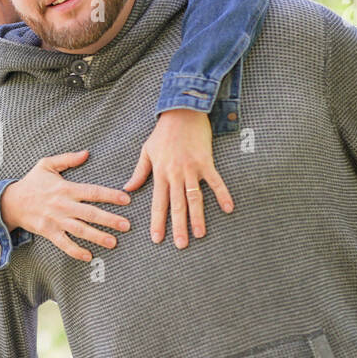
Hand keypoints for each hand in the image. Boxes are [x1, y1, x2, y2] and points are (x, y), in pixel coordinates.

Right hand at [0, 150, 131, 261]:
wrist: (10, 202)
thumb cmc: (32, 182)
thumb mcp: (46, 164)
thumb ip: (67, 159)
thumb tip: (87, 153)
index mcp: (66, 188)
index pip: (92, 191)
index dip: (110, 195)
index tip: (126, 200)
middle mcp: (63, 205)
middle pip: (90, 213)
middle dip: (109, 220)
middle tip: (127, 225)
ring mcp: (56, 220)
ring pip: (80, 230)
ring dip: (97, 237)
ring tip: (113, 242)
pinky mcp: (48, 232)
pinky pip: (64, 243)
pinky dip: (75, 251)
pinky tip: (89, 256)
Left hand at [123, 108, 233, 247]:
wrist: (182, 111)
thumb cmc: (163, 132)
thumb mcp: (146, 151)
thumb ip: (139, 172)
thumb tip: (127, 189)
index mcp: (160, 173)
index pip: (158, 203)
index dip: (157, 222)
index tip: (157, 239)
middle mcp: (175, 174)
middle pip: (177, 205)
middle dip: (178, 227)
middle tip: (181, 246)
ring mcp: (191, 169)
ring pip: (195, 197)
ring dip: (198, 217)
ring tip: (200, 234)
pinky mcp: (206, 162)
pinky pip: (215, 181)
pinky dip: (222, 194)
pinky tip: (228, 209)